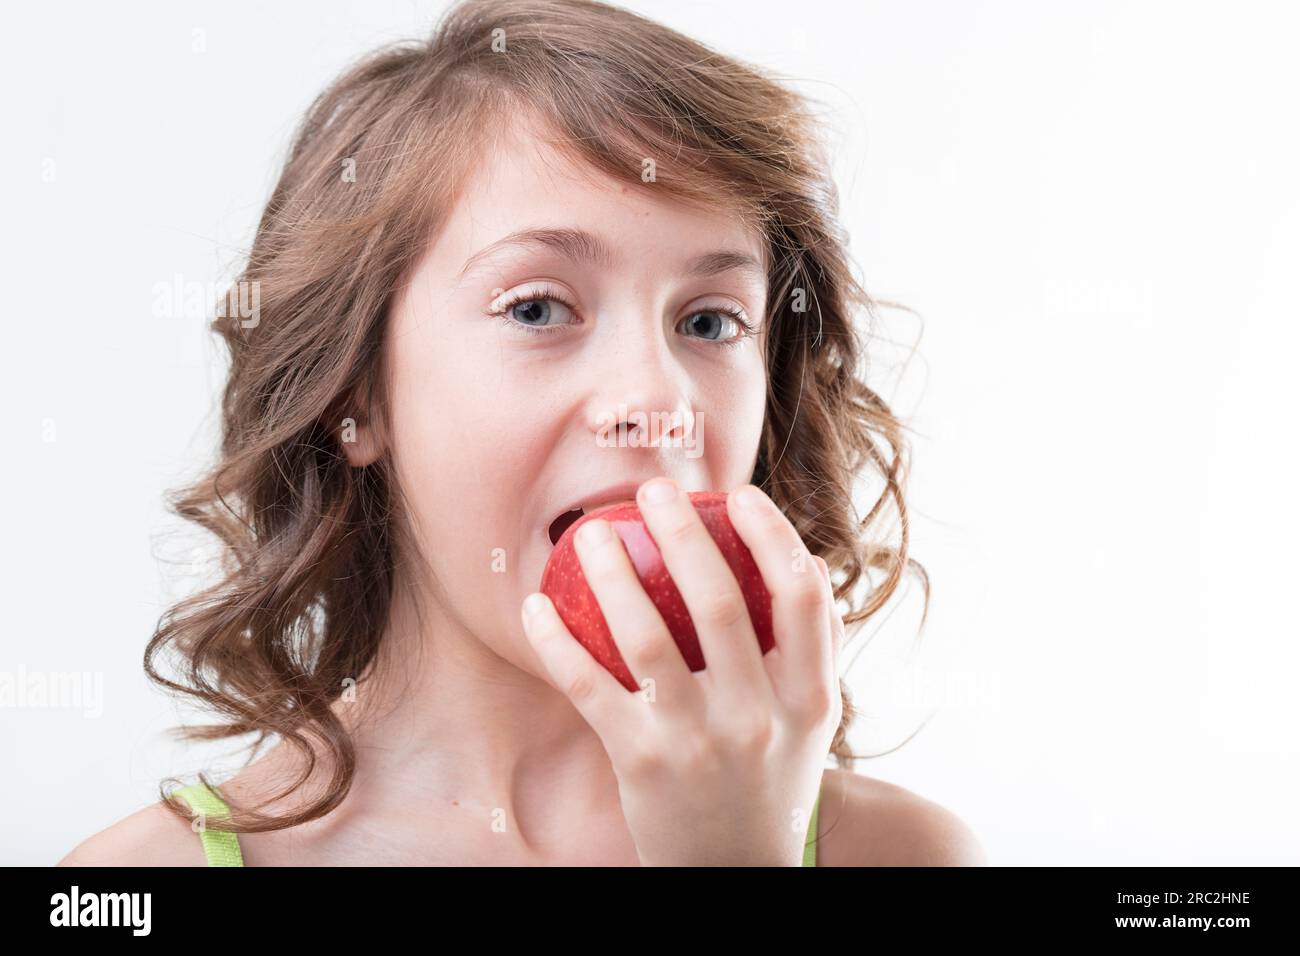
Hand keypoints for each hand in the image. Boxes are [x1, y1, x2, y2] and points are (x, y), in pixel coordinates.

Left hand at [520, 477, 844, 865]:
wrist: (735, 872)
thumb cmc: (768, 778)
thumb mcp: (809, 721)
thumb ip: (813, 646)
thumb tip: (807, 556)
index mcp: (809, 699)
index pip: (802, 596)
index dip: (771, 535)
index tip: (739, 494)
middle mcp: (759, 717)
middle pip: (721, 603)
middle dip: (684, 534)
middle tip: (652, 491)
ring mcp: (698, 743)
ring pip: (647, 638)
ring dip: (612, 574)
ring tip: (588, 533)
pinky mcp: (641, 764)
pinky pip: (590, 689)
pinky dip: (557, 643)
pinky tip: (536, 607)